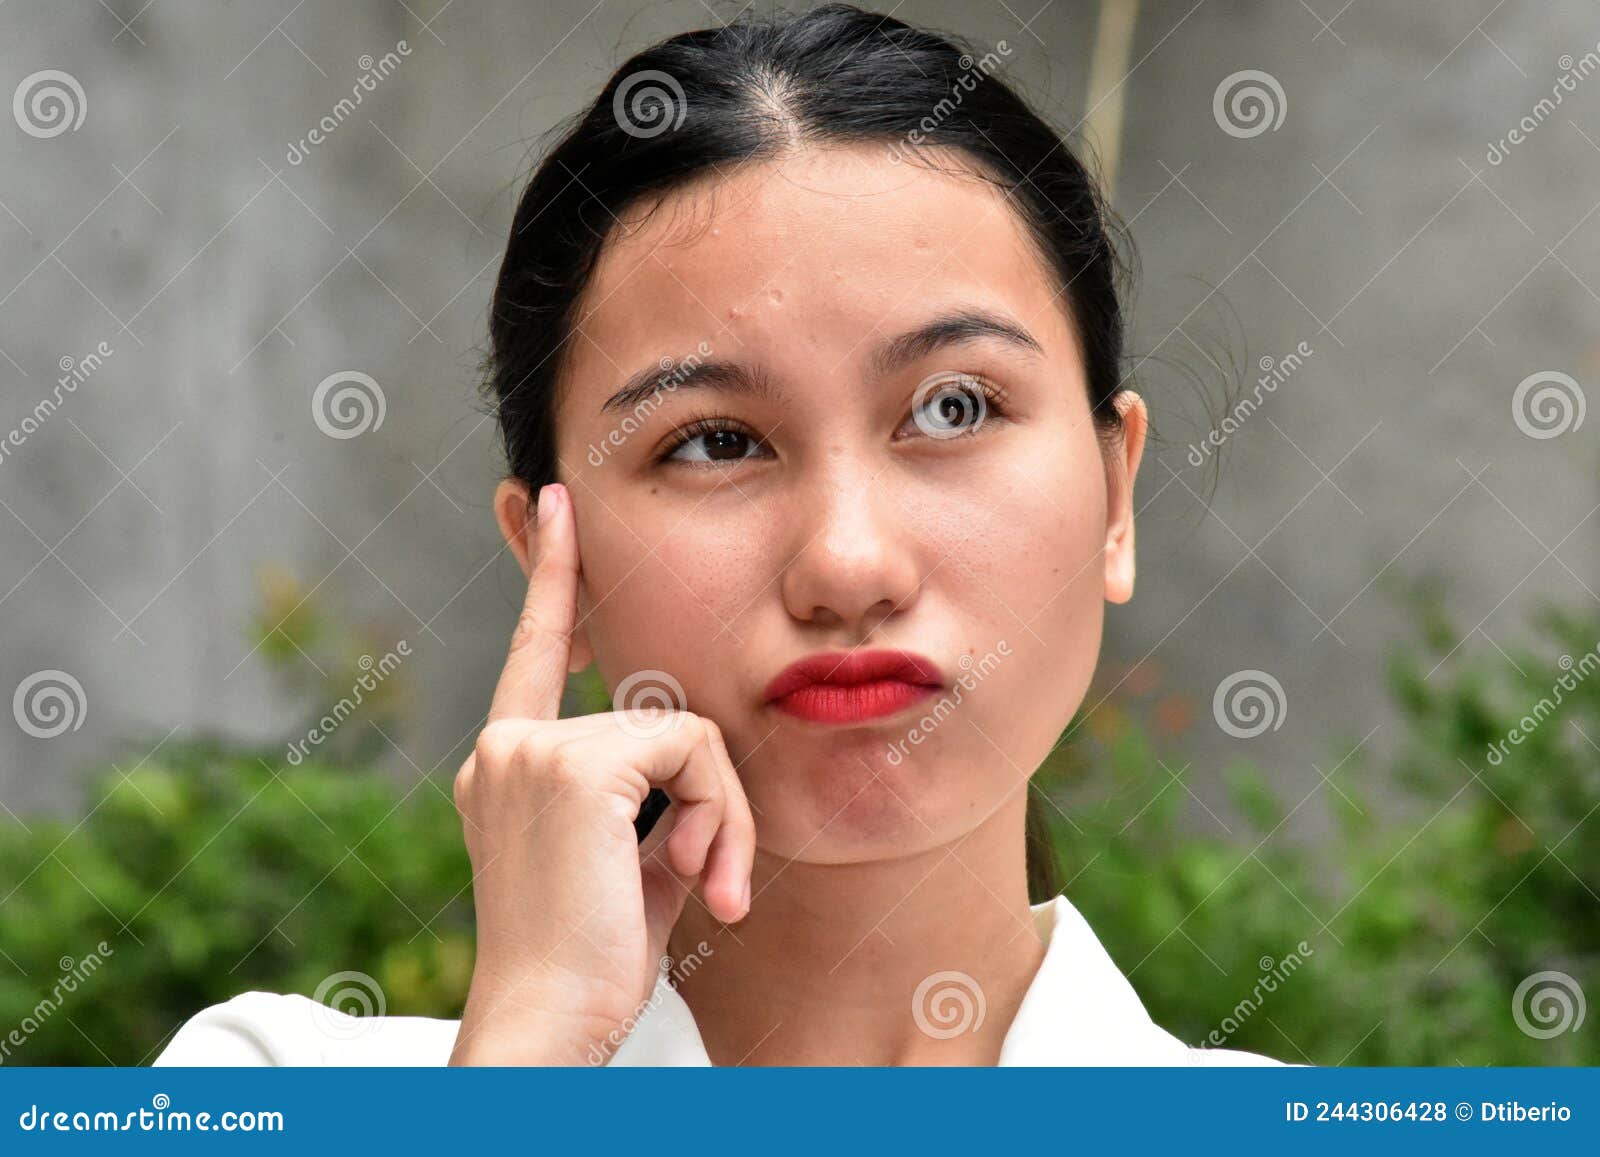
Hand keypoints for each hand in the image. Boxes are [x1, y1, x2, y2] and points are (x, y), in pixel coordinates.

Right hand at [448, 481, 754, 1064]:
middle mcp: (506, 746)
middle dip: (711, 794)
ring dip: (721, 817)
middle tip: (717, 880)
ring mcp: (532, 751)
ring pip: (685, 735)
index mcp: (506, 764)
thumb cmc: (591, 964)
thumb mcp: (626, 861)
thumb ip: (652, 794)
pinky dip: (719, 816)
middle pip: (656, 712)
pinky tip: (694, 880)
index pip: (535, 650)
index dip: (549, 573)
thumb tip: (697, 749)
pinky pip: (694, 752)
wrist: (550, 1024)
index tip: (552, 502)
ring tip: (704, 890)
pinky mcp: (577, 766)